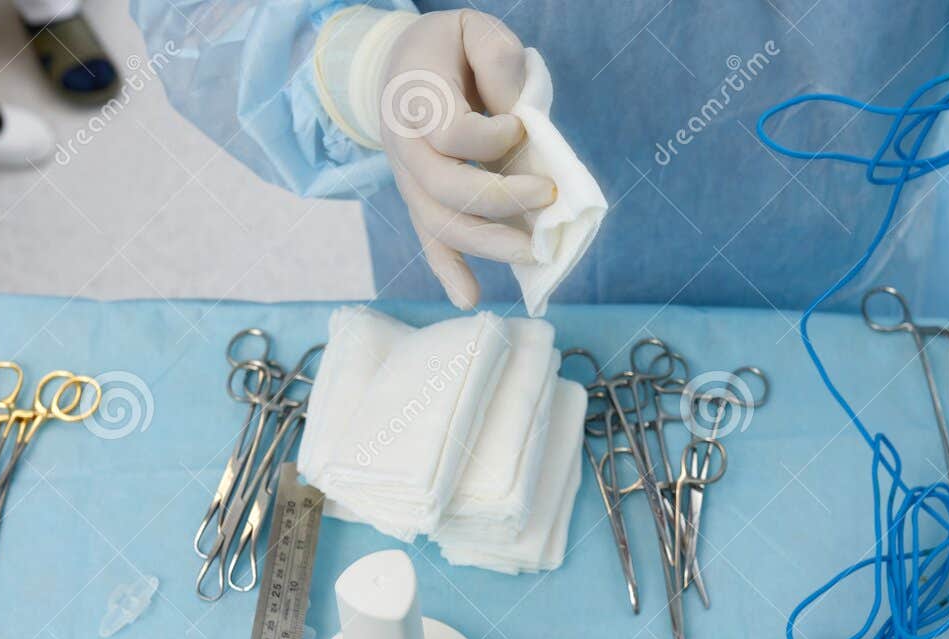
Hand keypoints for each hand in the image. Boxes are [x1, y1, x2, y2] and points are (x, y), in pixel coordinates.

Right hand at [379, 9, 555, 308]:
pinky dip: (448, 271)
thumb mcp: (472, 30)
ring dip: (488, 243)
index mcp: (415, 99)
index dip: (493, 136)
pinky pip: (429, 241)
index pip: (452, 133)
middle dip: (501, 199)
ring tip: (533, 253)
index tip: (521, 124)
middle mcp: (404, 146)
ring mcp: (409, 179)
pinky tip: (469, 298)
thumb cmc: (448, 50)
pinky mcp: (419, 201)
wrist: (401, 67)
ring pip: (440, 223)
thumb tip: (520, 114)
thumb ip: (497, 59)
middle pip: (445, 188)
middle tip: (548, 197)